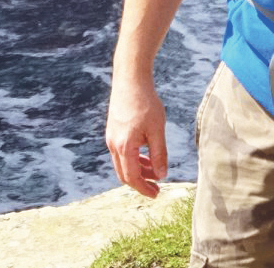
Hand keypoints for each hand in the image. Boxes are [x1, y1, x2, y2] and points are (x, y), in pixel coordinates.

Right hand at [105, 74, 168, 196]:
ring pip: (122, 163)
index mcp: (124, 146)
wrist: (130, 79)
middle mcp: (114, 144)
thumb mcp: (157, 129)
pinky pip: (121, 152)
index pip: (132, 177)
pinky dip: (133, 159)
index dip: (144, 188)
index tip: (156, 194)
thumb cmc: (146, 103)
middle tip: (157, 187)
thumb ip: (159, 154)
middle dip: (141, 183)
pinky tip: (146, 154)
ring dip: (138, 170)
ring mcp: (111, 137)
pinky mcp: (113, 130)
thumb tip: (162, 174)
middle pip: (124, 174)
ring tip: (155, 170)